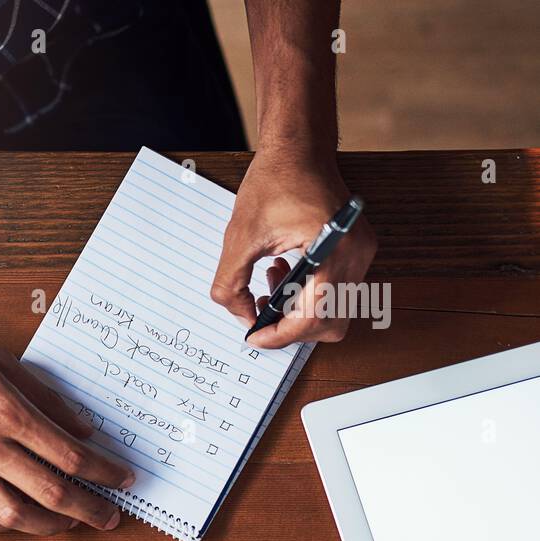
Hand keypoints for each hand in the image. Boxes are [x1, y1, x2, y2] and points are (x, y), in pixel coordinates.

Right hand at [0, 327, 134, 533]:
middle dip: (91, 510)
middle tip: (110, 516)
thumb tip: (83, 429)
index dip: (105, 471)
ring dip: (51, 526)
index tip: (124, 478)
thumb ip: (46, 399)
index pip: (71, 456)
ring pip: (16, 516)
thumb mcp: (4, 364)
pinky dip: (0, 526)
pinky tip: (15, 520)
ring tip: (68, 524)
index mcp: (9, 414)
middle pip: (53, 494)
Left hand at [211, 148, 376, 348]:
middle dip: (292, 326)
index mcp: (333, 250)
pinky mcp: (357, 250)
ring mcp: (361, 253)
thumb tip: (242, 319)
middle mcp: (356, 255)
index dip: (281, 335)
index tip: (255, 337)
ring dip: (298, 309)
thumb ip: (231, 286)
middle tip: (260, 313)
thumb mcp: (239, 239)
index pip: (314, 317)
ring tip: (268, 286)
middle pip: (330, 322)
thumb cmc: (274, 182)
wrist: (298, 150)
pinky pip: (336, 290)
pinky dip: (307, 293)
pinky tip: (282, 272)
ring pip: (335, 310)